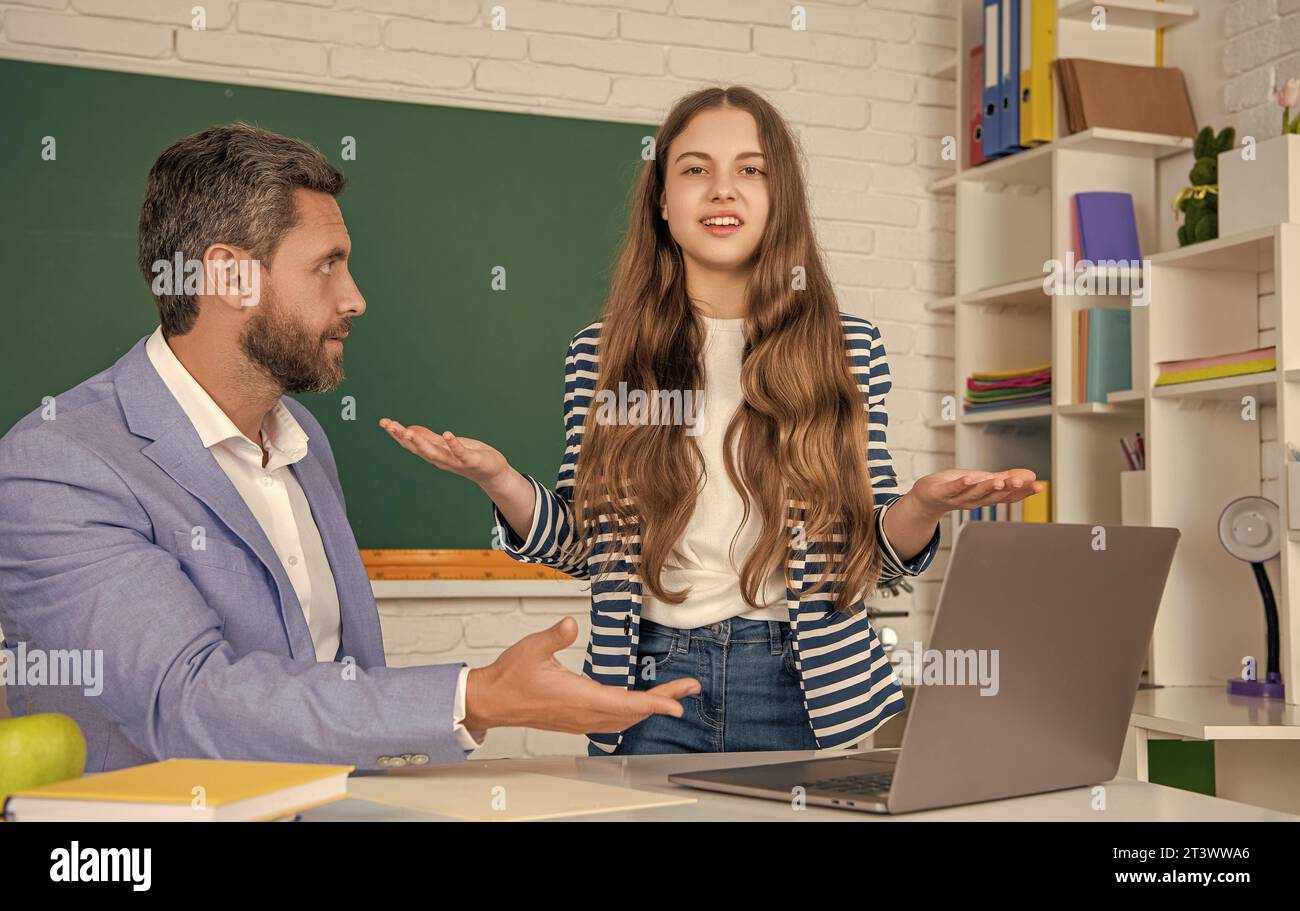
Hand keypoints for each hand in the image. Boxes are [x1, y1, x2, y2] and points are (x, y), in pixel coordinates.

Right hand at [379, 417, 508, 486]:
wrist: (491, 472)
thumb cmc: (468, 456)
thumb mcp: (445, 445)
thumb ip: (428, 438)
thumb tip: (408, 429)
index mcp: (433, 454)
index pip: (410, 444)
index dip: (396, 434)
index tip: (384, 422)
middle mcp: (440, 459)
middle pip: (417, 448)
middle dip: (402, 436)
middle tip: (389, 425)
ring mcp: (454, 461)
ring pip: (434, 453)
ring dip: (420, 443)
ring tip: (407, 431)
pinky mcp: (470, 460)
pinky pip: (460, 452)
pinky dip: (453, 444)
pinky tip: (447, 434)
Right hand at [463, 617, 699, 734]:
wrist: (492, 701)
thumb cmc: (510, 677)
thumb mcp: (531, 648)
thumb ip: (554, 636)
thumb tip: (570, 623)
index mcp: (578, 698)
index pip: (626, 704)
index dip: (655, 704)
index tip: (678, 704)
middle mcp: (584, 714)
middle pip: (633, 712)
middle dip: (663, 701)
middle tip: (688, 689)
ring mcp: (580, 720)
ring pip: (624, 719)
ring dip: (649, 708)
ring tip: (671, 695)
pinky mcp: (575, 720)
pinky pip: (612, 721)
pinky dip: (631, 712)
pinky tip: (637, 704)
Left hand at [908, 468, 1042, 516]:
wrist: (927, 497)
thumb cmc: (958, 487)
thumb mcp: (985, 480)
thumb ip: (1007, 479)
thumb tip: (1032, 476)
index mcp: (987, 497)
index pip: (1009, 496)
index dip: (1024, 492)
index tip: (1039, 486)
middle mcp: (976, 500)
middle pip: (995, 495)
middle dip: (1009, 489)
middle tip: (1023, 483)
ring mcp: (958, 498)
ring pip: (976, 493)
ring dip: (987, 488)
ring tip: (999, 481)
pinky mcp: (943, 492)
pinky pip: (953, 489)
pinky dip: (960, 485)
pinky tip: (968, 479)